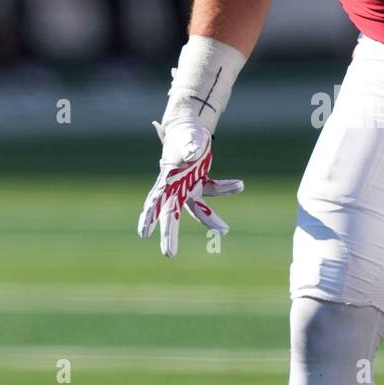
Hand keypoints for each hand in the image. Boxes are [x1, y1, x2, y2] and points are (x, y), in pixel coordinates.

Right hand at [136, 117, 242, 256]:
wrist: (190, 130)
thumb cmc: (185, 134)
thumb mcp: (188, 137)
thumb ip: (190, 147)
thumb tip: (192, 157)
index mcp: (168, 178)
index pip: (158, 200)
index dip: (150, 216)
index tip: (143, 234)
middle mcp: (177, 187)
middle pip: (171, 213)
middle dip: (169, 234)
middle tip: (169, 254)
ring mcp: (189, 187)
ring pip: (197, 209)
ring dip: (210, 220)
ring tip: (224, 229)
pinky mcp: (201, 183)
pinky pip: (214, 190)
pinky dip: (227, 188)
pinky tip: (239, 185)